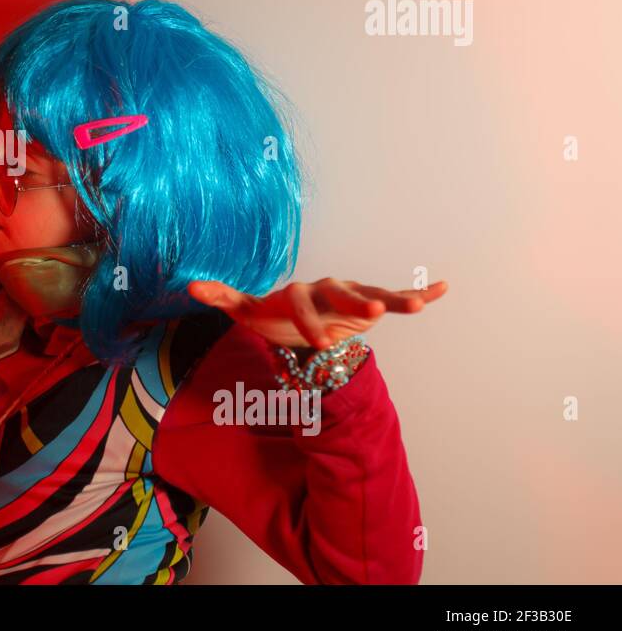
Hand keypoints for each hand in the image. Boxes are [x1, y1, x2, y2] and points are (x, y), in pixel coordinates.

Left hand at [187, 277, 447, 349]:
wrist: (295, 317)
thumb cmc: (271, 314)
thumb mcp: (246, 310)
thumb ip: (223, 297)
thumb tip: (190, 286)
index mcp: (297, 293)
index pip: (301, 303)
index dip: (309, 322)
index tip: (318, 344)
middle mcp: (327, 288)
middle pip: (342, 292)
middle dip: (356, 303)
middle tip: (373, 313)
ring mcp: (351, 294)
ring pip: (374, 292)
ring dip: (393, 297)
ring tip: (418, 304)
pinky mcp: (369, 303)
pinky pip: (395, 294)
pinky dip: (417, 291)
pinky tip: (441, 288)